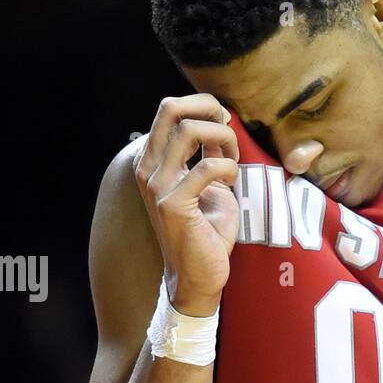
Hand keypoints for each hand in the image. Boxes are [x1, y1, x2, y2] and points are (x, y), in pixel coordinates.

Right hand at [134, 94, 240, 315]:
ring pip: (189, 130)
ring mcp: (157, 186)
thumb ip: (209, 154)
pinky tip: (233, 179)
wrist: (199, 276)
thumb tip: (220, 123)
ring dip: (223, 137)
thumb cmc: (206, 232)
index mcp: (154, 161)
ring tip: (233, 159)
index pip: (169, 108)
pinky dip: (228, 166)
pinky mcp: (173, 204)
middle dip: (209, 109)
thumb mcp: (210, 184)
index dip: (203, 106)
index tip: (225, 124)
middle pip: (171, 108)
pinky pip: (206, 166)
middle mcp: (149, 168)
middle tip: (230, 131)